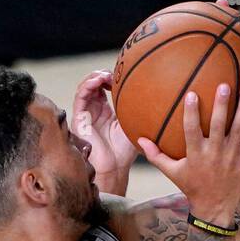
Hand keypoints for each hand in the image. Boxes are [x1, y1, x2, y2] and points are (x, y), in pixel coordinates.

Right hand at [71, 69, 136, 192]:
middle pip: (93, 84)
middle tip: (114, 73)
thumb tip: (160, 97)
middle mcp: (94, 111)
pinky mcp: (79, 118)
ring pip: (85, 87)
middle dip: (102, 74)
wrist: (113, 167)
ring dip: (94, 77)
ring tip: (106, 74)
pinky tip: (99, 80)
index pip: (103, 88)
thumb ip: (140, 112)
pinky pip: (80, 96)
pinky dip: (88, 85)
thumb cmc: (125, 152)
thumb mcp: (135, 125)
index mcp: (105, 112)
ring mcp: (86, 114)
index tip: (122, 76)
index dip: (110, 78)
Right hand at [136, 83, 239, 227]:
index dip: (191, 113)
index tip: (191, 94)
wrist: (214, 208)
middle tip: (224, 85)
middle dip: (222, 105)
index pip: (192, 130)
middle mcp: (215, 154)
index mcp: (196, 154)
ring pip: (239, 130)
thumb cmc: (191, 187)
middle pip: (219, 126)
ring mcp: (232, 157)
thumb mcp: (172, 172)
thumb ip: (156, 155)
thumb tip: (139, 140)